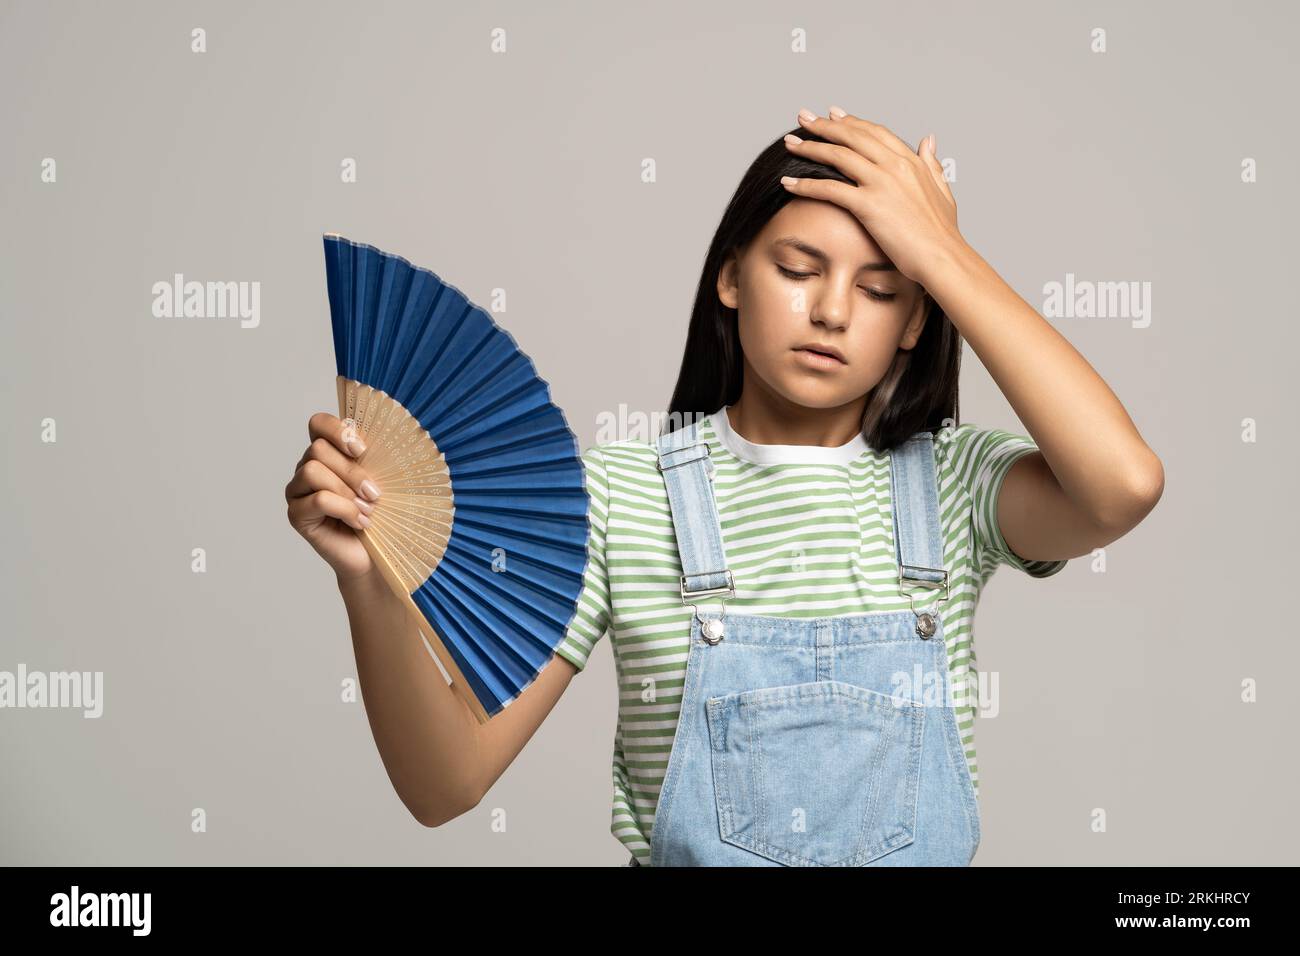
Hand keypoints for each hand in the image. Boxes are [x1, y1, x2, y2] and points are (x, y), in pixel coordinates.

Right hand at [285, 412, 380, 581]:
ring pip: (312, 471)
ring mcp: (298, 491)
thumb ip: (374, 457)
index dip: (337, 430)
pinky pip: (317, 499)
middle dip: (351, 471)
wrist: (376, 554)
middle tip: (374, 494)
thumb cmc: (382, 514)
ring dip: (346, 490)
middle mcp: (307, 467)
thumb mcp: (382, 479)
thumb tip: (382, 436)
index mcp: (328, 452)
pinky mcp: (297, 514)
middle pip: (317, 449)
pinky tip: (359, 522)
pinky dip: (344, 509)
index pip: (318, 423)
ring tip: (367, 510)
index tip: (362, 450)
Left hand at [780, 106, 961, 286]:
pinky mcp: (868, 205)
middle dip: (823, 125)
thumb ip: (932, 163)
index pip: (874, 132)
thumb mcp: (942, 190)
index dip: (851, 122)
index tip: (832, 114)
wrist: (943, 257)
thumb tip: (928, 139)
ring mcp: (881, 183)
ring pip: (837, 155)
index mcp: (911, 161)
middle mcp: (895, 165)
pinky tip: (787, 183)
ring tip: (789, 144)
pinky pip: (829, 189)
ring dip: (809, 147)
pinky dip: (805, 184)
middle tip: (802, 118)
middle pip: (852, 136)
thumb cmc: (942, 233)